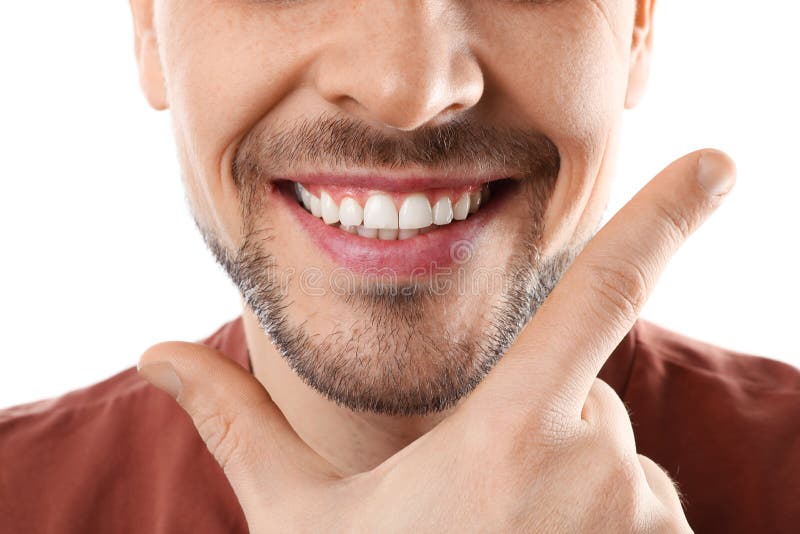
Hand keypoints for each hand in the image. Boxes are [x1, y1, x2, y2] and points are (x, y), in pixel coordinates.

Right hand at [139, 149, 734, 532]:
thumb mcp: (299, 518)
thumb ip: (238, 425)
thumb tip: (155, 353)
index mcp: (509, 434)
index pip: (601, 295)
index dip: (663, 218)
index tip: (720, 164)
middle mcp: (595, 466)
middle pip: (579, 399)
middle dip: (535, 425)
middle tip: (473, 506)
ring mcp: (641, 519)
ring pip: (612, 460)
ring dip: (567, 483)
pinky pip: (643, 511)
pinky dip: (604, 521)